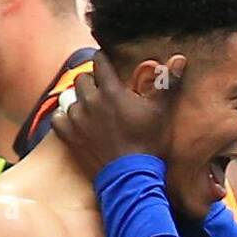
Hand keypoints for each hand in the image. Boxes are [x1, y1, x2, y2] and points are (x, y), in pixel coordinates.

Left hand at [51, 49, 185, 176]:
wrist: (131, 178)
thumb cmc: (148, 144)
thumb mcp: (161, 113)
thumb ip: (167, 83)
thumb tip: (179, 58)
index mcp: (111, 91)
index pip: (100, 61)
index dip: (103, 61)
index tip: (108, 66)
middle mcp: (90, 100)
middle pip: (83, 78)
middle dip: (92, 82)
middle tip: (102, 92)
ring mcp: (77, 119)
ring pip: (70, 97)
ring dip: (79, 100)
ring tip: (90, 109)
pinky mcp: (69, 136)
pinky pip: (57, 118)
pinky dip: (64, 118)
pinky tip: (75, 122)